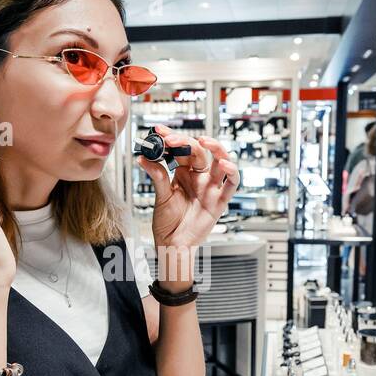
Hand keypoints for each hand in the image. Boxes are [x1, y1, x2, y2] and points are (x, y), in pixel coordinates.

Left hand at [137, 125, 239, 253]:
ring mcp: (211, 188)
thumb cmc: (167, 222)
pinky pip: (231, 185)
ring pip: (221, 162)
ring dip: (217, 148)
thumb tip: (143, 158)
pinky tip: (225, 164)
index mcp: (185, 173)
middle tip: (172, 139)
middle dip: (187, 142)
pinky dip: (232, 173)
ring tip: (204, 141)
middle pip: (201, 152)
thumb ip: (157, 176)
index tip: (159, 131)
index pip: (182, 150)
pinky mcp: (219, 201)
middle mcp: (200, 177)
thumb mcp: (160, 196)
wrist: (172, 244)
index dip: (173, 138)